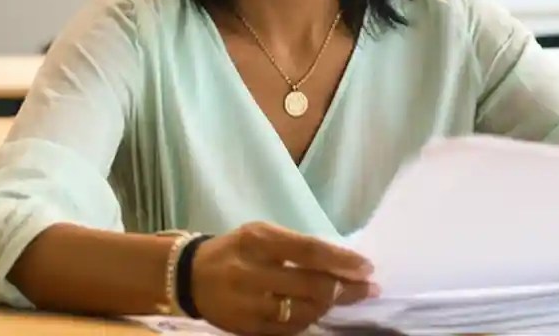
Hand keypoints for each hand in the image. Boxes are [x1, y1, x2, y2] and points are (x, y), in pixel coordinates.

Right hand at [191, 221, 378, 335]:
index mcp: (258, 241)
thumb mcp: (262, 233)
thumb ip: (297, 245)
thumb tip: (341, 261)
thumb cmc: (236, 249)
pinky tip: (317, 311)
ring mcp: (249, 304)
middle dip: (346, 289)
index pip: (309, 251)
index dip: (342, 262)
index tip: (367, 268)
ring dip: (329, 306)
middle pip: (311, 286)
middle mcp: (252, 272)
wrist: (190, 276)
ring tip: (342, 298)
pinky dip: (308, 320)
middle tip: (368, 288)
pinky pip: (288, 329)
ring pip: (303, 312)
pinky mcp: (246, 328)